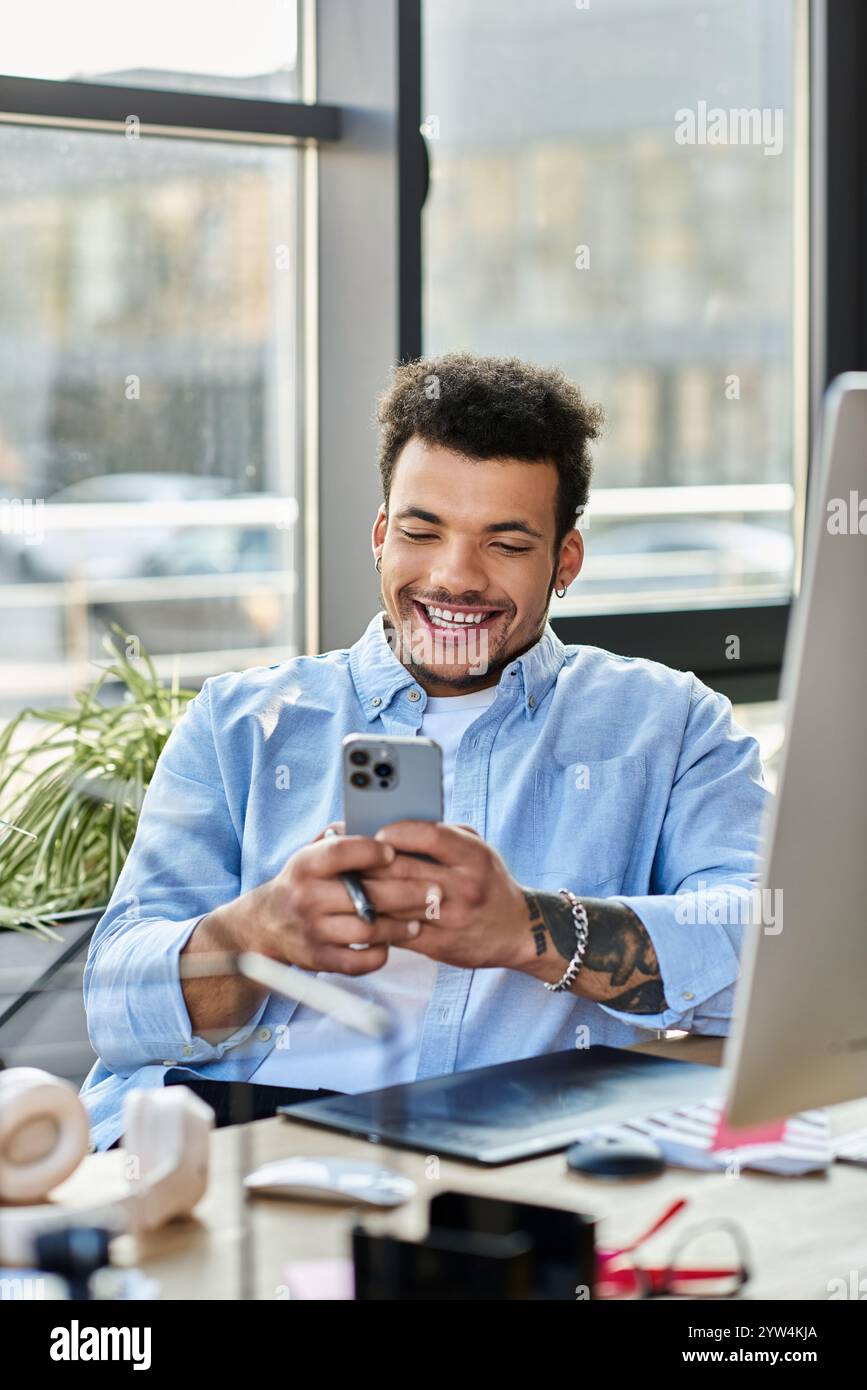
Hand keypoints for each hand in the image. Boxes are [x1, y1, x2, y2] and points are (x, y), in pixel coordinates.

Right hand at [252, 822, 433, 975]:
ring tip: (420, 918)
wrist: (265, 924)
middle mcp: (305, 897)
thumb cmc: (303, 882)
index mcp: (305, 864)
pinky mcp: (317, 960)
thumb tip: (379, 820)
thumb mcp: (311, 852)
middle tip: (435, 890)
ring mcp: (310, 931)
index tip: (396, 851)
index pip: (341, 851)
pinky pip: (358, 961)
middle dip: (407, 892)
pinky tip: (392, 942)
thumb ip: (340, 836)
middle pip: (365, 895)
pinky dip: (380, 953)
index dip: (372, 851)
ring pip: (367, 930)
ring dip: (400, 926)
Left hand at [360, 820, 527, 969]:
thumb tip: (397, 824)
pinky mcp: (441, 946)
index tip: (378, 833)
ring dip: (367, 894)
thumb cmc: (488, 882)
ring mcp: (453, 919)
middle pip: (405, 871)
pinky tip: (365, 913)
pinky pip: (399, 933)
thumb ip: (445, 834)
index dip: (398, 832)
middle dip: (371, 864)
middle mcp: (466, 887)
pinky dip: (378, 922)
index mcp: (474, 857)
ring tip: (348, 884)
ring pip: (397, 904)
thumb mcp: (479, 850)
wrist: (517, 930)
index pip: (431, 836)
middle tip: (349, 858)